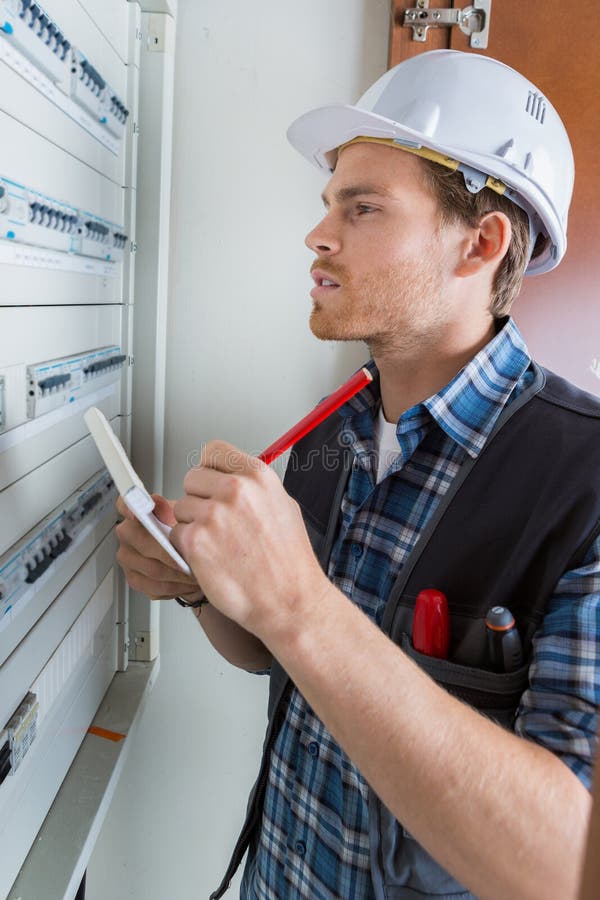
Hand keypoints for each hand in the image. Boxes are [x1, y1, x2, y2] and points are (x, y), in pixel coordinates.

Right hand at [115, 494, 201, 601]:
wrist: (189, 555)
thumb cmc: (184, 532)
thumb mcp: (183, 516)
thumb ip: (172, 510)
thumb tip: (164, 509)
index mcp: (136, 513)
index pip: (124, 504)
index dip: (129, 509)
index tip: (138, 514)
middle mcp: (127, 534)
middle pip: (144, 543)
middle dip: (172, 554)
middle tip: (191, 557)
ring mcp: (128, 558)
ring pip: (153, 569)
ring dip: (178, 574)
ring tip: (195, 572)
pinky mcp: (134, 579)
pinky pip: (154, 586)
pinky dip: (175, 587)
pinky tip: (186, 582)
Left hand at [171, 441, 325, 639]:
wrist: (288, 600)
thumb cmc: (289, 562)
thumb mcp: (283, 506)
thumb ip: (253, 487)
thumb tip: (230, 475)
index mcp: (257, 475)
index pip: (213, 450)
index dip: (210, 470)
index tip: (212, 484)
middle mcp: (235, 489)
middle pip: (192, 478)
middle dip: (200, 499)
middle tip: (219, 523)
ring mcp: (213, 514)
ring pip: (181, 508)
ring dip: (193, 525)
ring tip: (220, 545)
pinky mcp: (195, 540)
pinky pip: (174, 534)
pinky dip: (187, 548)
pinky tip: (212, 558)